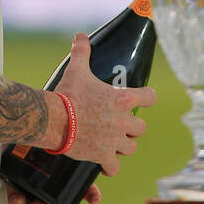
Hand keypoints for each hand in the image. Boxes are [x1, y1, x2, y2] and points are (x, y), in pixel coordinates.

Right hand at [54, 32, 156, 174]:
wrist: (54, 119)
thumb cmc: (68, 93)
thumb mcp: (77, 70)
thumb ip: (82, 52)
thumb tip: (80, 36)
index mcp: (122, 99)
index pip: (150, 98)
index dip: (147, 98)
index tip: (141, 100)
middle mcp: (123, 120)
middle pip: (140, 127)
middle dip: (130, 127)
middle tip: (117, 125)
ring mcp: (114, 140)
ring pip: (130, 147)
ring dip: (123, 146)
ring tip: (111, 143)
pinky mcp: (103, 156)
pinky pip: (115, 167)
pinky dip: (110, 167)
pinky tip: (104, 163)